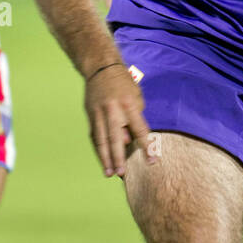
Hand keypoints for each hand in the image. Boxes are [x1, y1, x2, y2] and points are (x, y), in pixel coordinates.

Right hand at [84, 62, 153, 177]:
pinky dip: (98, 150)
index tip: (151, 162)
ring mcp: (99, 113)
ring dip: (105, 158)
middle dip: (119, 157)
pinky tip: (103, 161)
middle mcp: (113, 110)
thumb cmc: (124, 85)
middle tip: (122, 173)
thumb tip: (128, 141)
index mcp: (129, 105)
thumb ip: (134, 119)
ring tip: (109, 173)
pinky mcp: (90, 115)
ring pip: (101, 139)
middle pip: (116, 137)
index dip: (146, 147)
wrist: (101, 68)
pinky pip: (94, 136)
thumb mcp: (136, 98)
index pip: (139, 130)